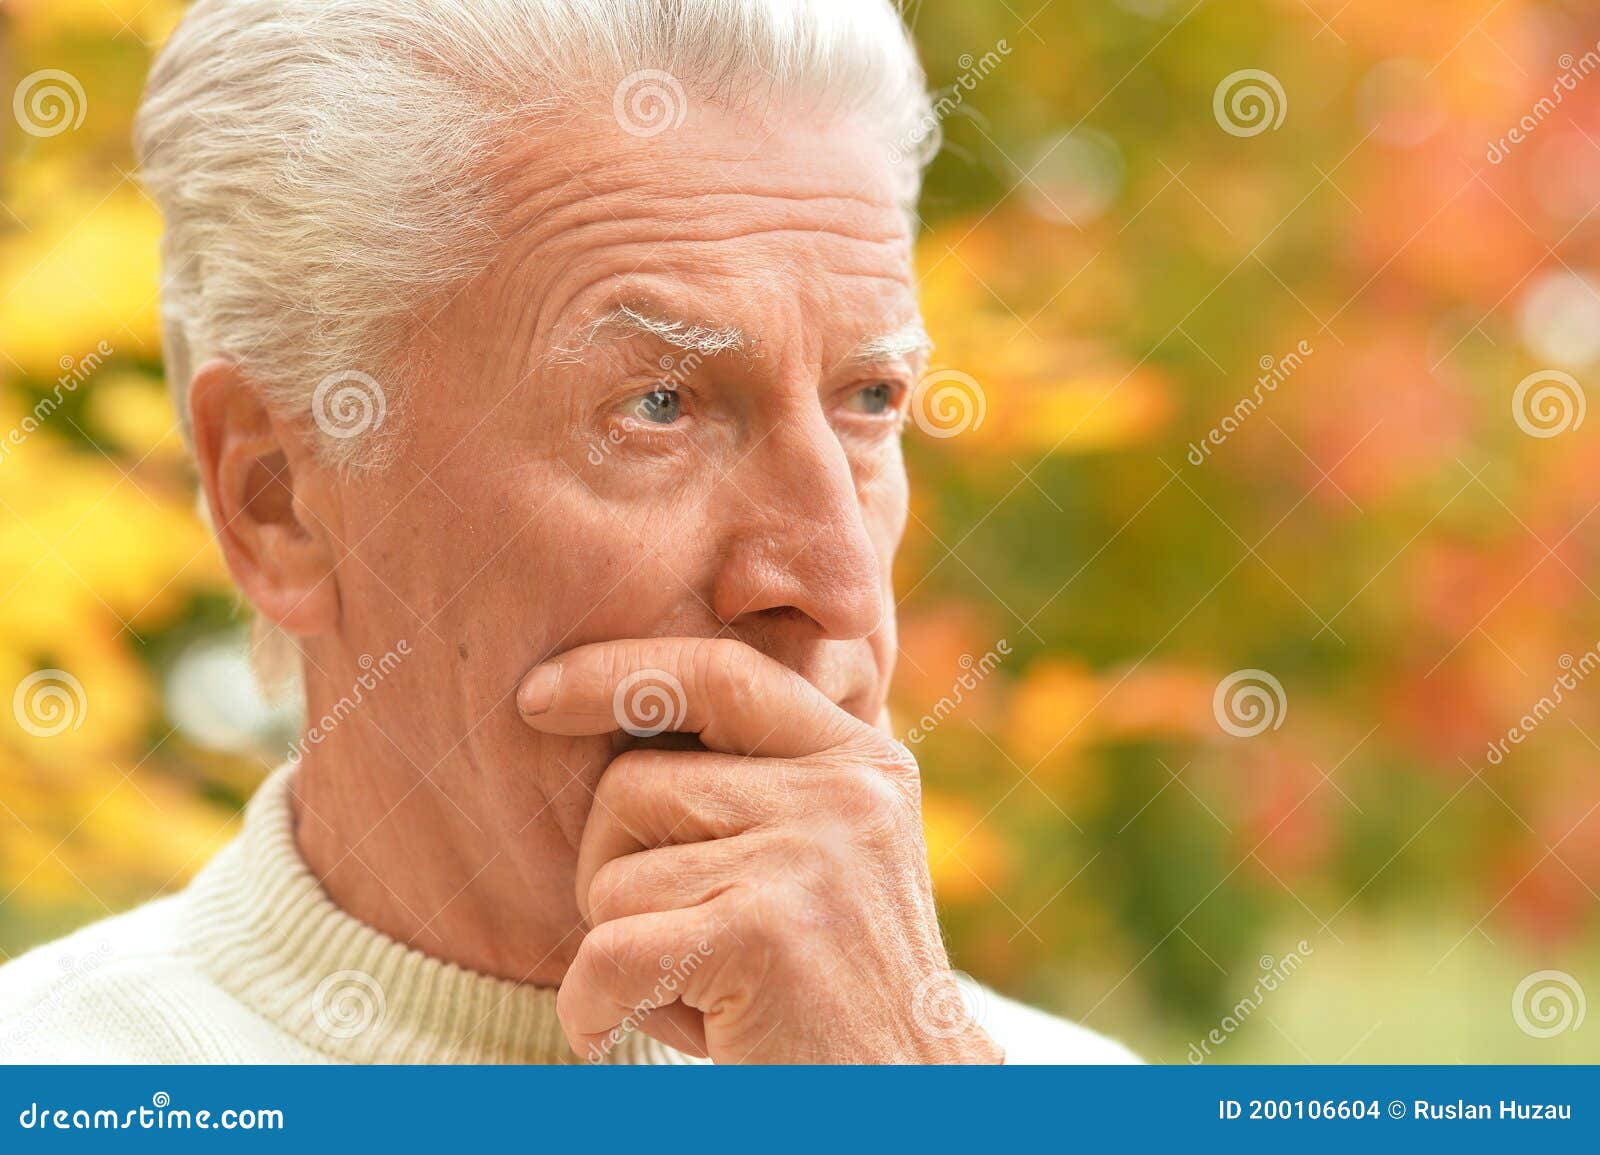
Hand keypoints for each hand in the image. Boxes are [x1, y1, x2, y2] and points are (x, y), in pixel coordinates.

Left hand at [517, 637, 1002, 1063]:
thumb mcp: (825, 858)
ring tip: (702, 993)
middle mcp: (843, 791)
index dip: (619, 670)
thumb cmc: (836, 994)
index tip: (538, 694)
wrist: (907, 1105)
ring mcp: (808, 855)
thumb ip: (758, 784)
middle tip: (664, 943)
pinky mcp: (765, 932)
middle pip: (633, 783)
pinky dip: (591, 1006)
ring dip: (625, 951)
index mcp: (860, 759)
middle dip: (611, 870)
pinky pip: (608, 950)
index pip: (722, 673)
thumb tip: (619, 711)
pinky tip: (618, 1032)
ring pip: (615, 877)